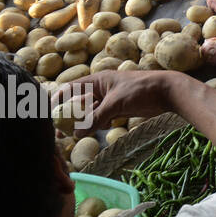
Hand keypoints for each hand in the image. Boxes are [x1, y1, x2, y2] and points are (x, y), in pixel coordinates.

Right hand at [50, 70, 176, 134]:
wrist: (167, 92)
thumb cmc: (142, 90)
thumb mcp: (116, 103)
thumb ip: (96, 118)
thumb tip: (78, 133)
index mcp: (98, 80)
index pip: (71, 88)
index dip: (58, 100)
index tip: (48, 114)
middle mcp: (102, 88)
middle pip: (79, 103)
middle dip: (69, 117)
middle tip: (60, 133)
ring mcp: (110, 99)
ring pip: (91, 113)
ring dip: (84, 123)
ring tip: (76, 135)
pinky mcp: (119, 108)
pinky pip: (102, 118)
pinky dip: (99, 124)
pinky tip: (104, 128)